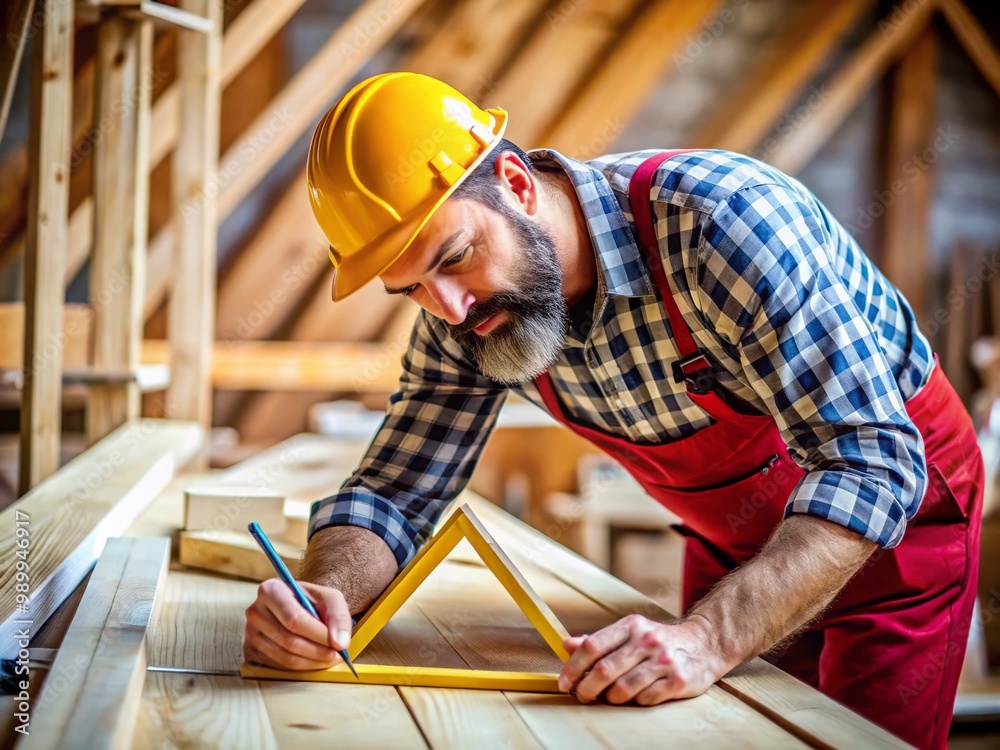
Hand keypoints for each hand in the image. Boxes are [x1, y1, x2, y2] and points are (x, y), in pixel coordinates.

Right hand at [243, 578, 352, 669]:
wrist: (295, 604)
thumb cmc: (311, 600)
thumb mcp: (329, 598)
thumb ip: (338, 616)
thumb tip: (340, 643)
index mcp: (271, 591)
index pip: (294, 619)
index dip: (319, 635)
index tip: (339, 644)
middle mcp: (255, 611)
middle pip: (289, 640)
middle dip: (318, 652)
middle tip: (338, 655)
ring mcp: (250, 632)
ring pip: (284, 657)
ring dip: (312, 662)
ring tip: (329, 658)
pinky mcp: (251, 650)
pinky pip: (278, 666)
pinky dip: (300, 667)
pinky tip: (313, 660)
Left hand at [557, 614, 724, 704]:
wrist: (704, 643)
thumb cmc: (660, 640)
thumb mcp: (630, 632)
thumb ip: (600, 640)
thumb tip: (567, 645)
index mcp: (631, 626)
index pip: (593, 646)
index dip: (573, 666)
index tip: (565, 681)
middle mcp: (647, 641)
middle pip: (604, 670)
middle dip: (587, 688)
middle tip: (582, 695)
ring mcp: (663, 661)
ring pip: (623, 689)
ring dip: (610, 698)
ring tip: (610, 697)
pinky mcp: (677, 681)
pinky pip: (645, 699)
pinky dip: (635, 702)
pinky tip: (637, 695)